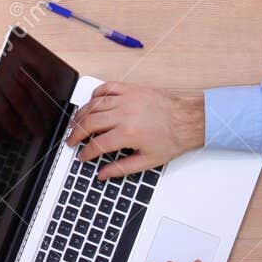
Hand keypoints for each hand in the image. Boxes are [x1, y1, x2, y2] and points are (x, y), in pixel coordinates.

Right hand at [65, 83, 204, 178]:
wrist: (189, 119)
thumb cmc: (173, 139)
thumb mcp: (149, 161)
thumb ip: (122, 168)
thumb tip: (103, 174)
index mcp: (129, 134)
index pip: (97, 144)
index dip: (86, 152)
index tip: (82, 156)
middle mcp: (125, 114)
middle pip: (89, 122)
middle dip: (76, 133)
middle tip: (72, 140)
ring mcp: (127, 99)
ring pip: (94, 104)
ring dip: (81, 114)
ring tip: (76, 123)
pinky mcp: (131, 89)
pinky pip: (106, 88)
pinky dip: (95, 94)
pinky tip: (92, 103)